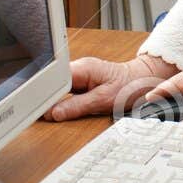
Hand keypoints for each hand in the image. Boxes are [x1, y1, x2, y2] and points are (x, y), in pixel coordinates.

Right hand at [45, 54, 175, 120]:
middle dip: (46, 99)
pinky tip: (61, 108)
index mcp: (83, 68)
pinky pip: (67, 91)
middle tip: (38, 114)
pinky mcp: (83, 82)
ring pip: (58, 88)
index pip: (54, 80)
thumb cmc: (130, 86)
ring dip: (54, 100)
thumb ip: (77, 106)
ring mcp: (80, 75)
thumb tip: (54, 113)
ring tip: (48, 112)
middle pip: (53, 83)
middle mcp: (79, 68)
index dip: (44, 95)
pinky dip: (63, 101)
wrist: (144, 80)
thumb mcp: (104, 100)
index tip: (38, 110)